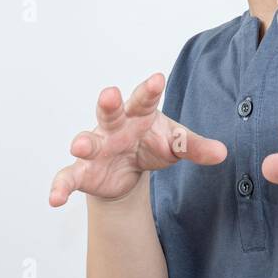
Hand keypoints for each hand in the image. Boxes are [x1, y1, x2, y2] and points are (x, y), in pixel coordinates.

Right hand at [49, 72, 226, 206]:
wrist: (130, 170)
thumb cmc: (152, 144)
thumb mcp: (176, 145)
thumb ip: (196, 147)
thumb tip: (223, 153)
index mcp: (139, 114)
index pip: (145, 99)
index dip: (150, 90)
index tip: (158, 79)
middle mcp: (114, 126)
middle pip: (110, 111)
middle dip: (109, 103)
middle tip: (110, 94)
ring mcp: (96, 148)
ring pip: (87, 141)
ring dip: (83, 142)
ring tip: (80, 145)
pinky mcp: (84, 171)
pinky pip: (69, 177)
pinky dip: (60, 186)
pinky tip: (54, 199)